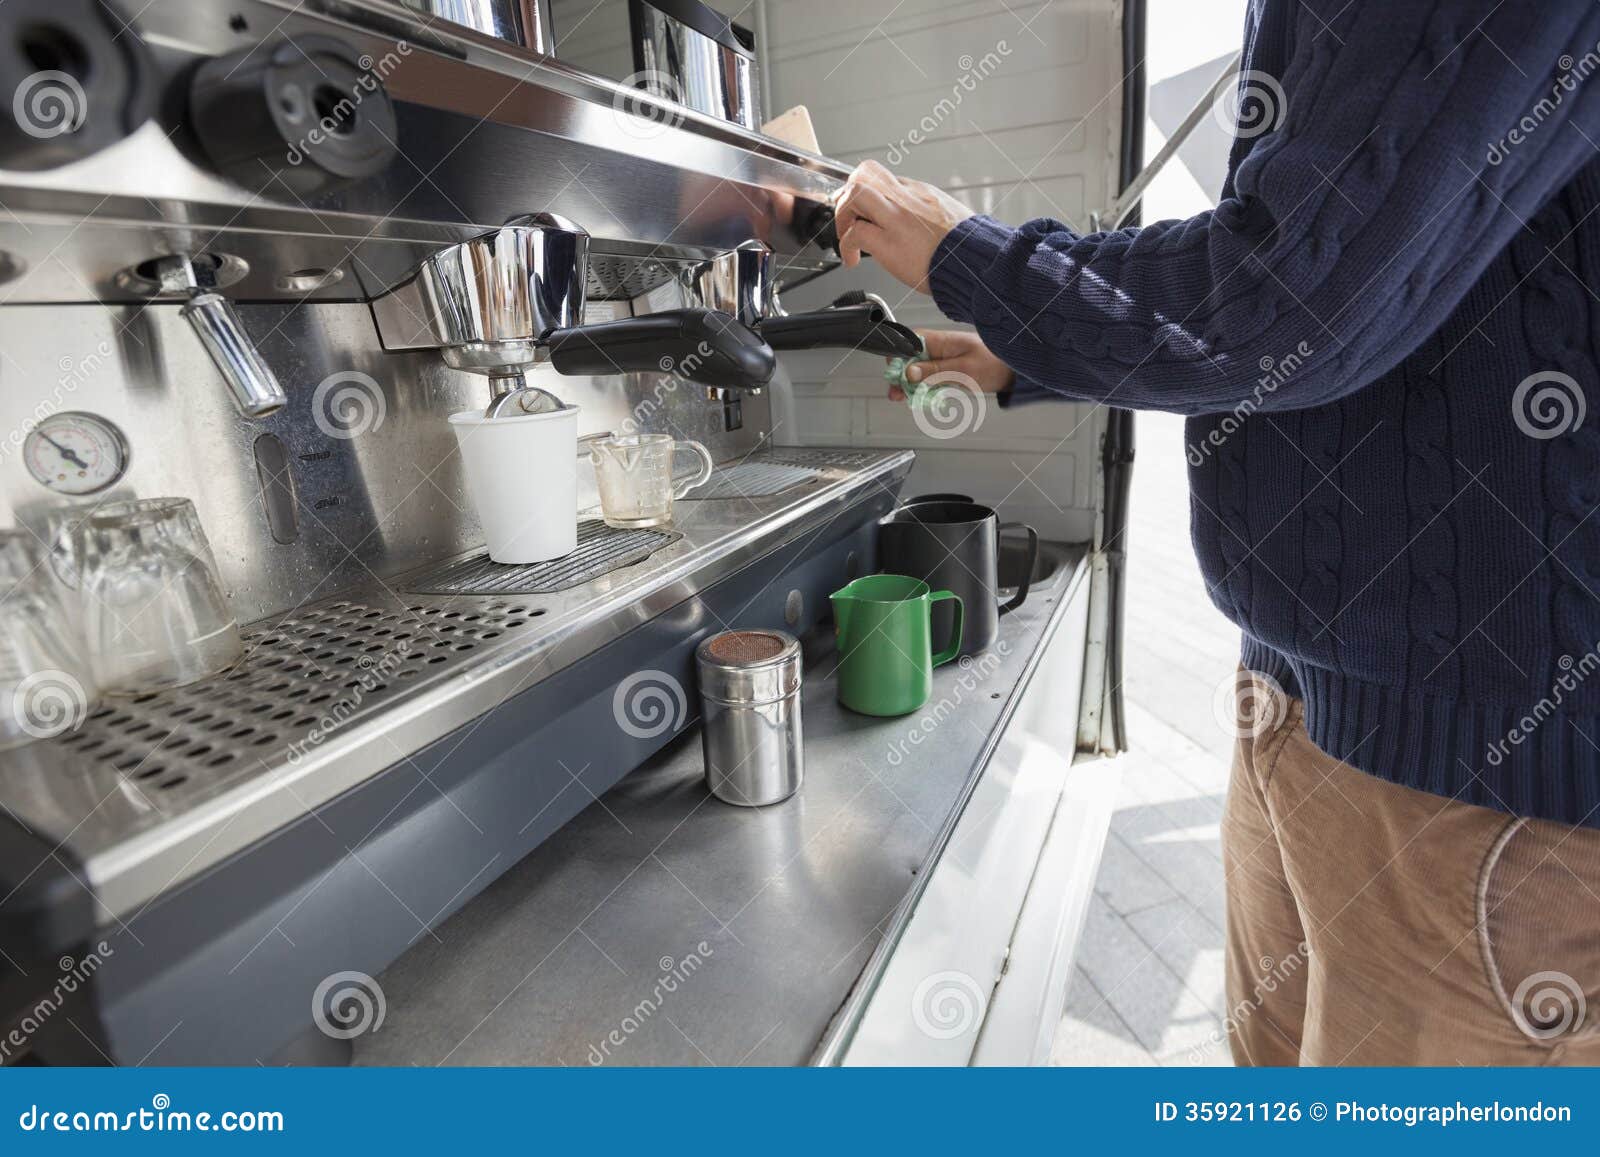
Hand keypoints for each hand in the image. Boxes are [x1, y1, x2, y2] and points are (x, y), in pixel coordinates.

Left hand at [834, 161, 973, 293]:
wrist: (978, 263)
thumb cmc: (967, 248)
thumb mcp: (949, 218)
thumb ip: (927, 213)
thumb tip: (916, 224)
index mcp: (921, 192)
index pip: (883, 180)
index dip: (867, 195)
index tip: (862, 212)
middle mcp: (907, 198)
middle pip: (864, 173)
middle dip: (848, 193)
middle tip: (849, 217)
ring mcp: (898, 218)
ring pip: (855, 192)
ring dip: (843, 214)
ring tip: (846, 234)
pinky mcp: (890, 242)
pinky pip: (855, 233)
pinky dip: (845, 246)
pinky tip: (852, 258)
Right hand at [889, 330, 1013, 401]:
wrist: (1013, 371)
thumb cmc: (994, 363)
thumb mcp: (963, 369)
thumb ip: (934, 370)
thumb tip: (909, 372)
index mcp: (940, 340)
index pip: (908, 343)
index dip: (898, 359)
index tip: (897, 376)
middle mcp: (937, 349)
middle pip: (908, 360)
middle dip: (901, 377)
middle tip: (899, 394)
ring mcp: (940, 361)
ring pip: (916, 373)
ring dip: (911, 387)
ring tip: (909, 399)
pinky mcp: (944, 372)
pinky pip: (927, 381)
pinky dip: (923, 391)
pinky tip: (921, 399)